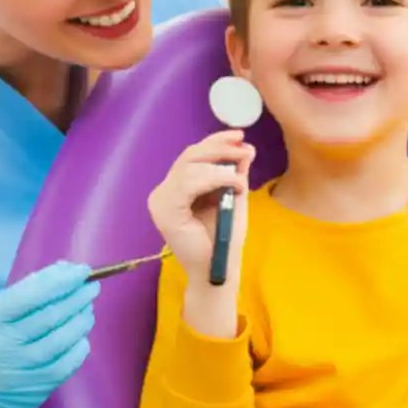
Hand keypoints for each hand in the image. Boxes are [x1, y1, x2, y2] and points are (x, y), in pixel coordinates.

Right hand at [0, 262, 97, 407]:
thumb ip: (18, 296)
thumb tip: (62, 273)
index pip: (30, 295)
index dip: (60, 280)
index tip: (80, 270)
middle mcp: (5, 345)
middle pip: (51, 315)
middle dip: (77, 296)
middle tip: (92, 284)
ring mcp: (23, 369)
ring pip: (64, 338)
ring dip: (81, 318)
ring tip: (87, 307)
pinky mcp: (38, 388)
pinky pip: (69, 363)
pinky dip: (80, 345)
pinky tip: (81, 334)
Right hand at [147, 130, 255, 287]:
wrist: (218, 270)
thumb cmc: (224, 239)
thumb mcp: (232, 198)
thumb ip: (235, 174)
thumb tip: (245, 148)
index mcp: (175, 188)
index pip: (192, 156)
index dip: (214, 141)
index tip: (239, 136)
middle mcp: (163, 192)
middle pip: (189, 156)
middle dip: (219, 148)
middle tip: (244, 147)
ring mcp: (161, 202)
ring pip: (188, 166)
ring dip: (220, 165)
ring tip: (242, 175)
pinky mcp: (166, 212)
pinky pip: (189, 183)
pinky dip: (215, 178)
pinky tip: (235, 185)